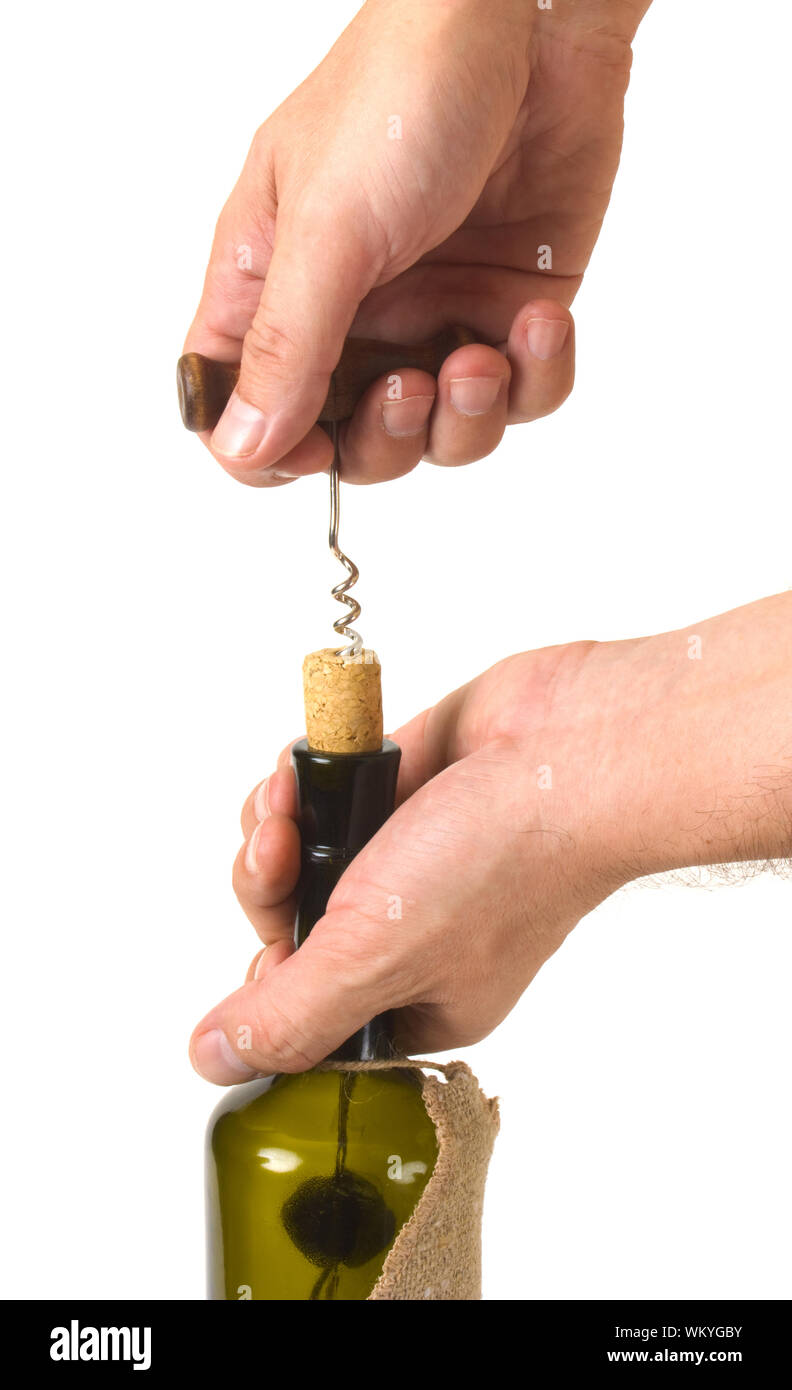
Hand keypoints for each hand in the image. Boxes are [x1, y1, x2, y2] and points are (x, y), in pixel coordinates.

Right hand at [184, 0, 650, 486]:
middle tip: (412, 386)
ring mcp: (433, 316)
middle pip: (351, 445)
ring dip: (467, 416)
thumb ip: (288, 348)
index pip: (245, 413)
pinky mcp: (509, 310)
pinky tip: (536, 318)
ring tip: (482, 354)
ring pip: (443, 435)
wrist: (530, 27)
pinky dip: (536, 375)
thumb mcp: (326, 229)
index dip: (271, 455)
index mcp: (271, 291)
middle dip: (388, 441)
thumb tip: (243, 449)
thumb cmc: (403, 95)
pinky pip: (525, 393)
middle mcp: (352, 318)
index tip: (313, 452)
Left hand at [189, 594, 791, 1082]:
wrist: (572, 744)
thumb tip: (215, 1060)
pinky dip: (300, 781)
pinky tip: (308, 767)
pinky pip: (315, 797)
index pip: (308, 1019)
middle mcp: (409, 937)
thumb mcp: (377, 958)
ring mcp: (403, 860)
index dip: (272, 983)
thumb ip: (290, 1015)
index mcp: (420, 1003)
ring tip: (294, 794)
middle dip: (267, 884)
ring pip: (294, 859)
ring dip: (275, 823)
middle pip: (289, 930)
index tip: (274, 946)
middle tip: (282, 851)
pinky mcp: (397, 791)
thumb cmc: (505, 859)